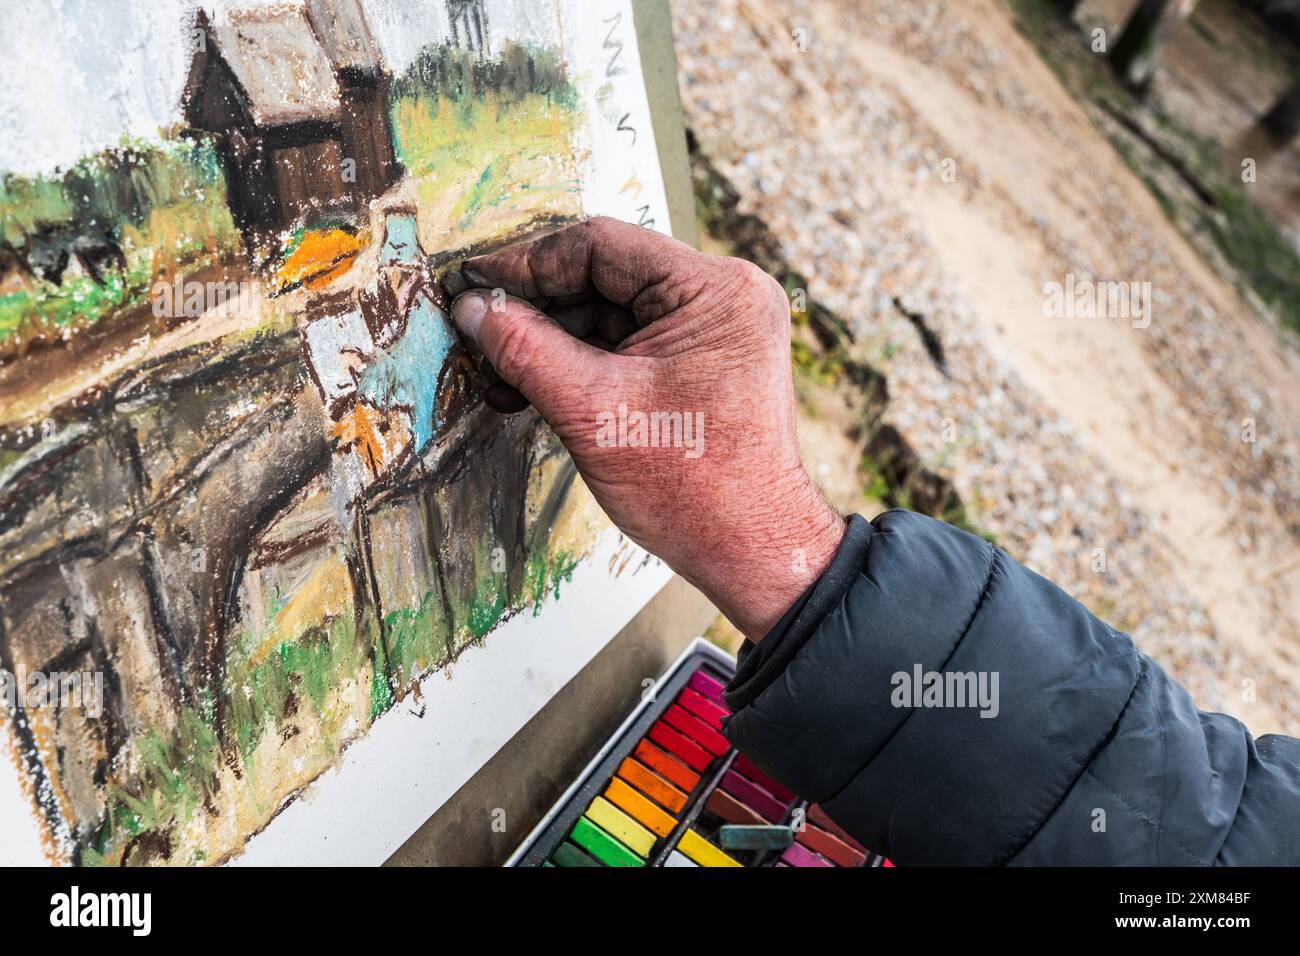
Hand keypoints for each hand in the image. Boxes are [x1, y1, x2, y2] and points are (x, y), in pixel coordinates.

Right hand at [448, 217, 844, 639]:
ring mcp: (719, 327)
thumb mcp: (593, 412)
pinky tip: (538, 387)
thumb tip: (473, 307)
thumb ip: (525, 349)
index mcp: (714, 290)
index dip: (525, 265)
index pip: (599, 245)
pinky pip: (632, 340)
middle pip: (605, 275)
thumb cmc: (696, 490)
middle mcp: (725, 295)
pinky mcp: (707, 358)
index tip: (473, 286)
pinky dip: (585, 362)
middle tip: (479, 335)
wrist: (754, 552)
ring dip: (555, 341)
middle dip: (538, 310)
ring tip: (502, 378)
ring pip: (613, 310)